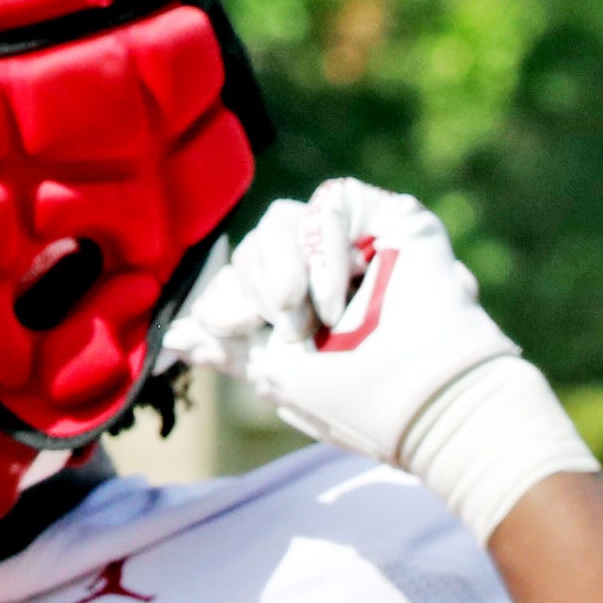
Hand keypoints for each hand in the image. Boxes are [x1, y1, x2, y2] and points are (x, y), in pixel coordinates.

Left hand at [166, 178, 522, 465]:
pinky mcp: (387, 219)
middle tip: (291, 331)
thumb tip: (176, 337)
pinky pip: (327, 202)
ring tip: (320, 316)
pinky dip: (325, 248)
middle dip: (256, 289)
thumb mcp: (278, 375)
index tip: (232, 328)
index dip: (222, 297)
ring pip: (280, 218)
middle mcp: (321, 275)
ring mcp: (355, 245)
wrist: (427, 397)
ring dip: (287, 271)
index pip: (233, 280)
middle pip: (250, 245)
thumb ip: (228, 348)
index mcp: (294, 313)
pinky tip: (344, 293)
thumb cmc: (358, 399)